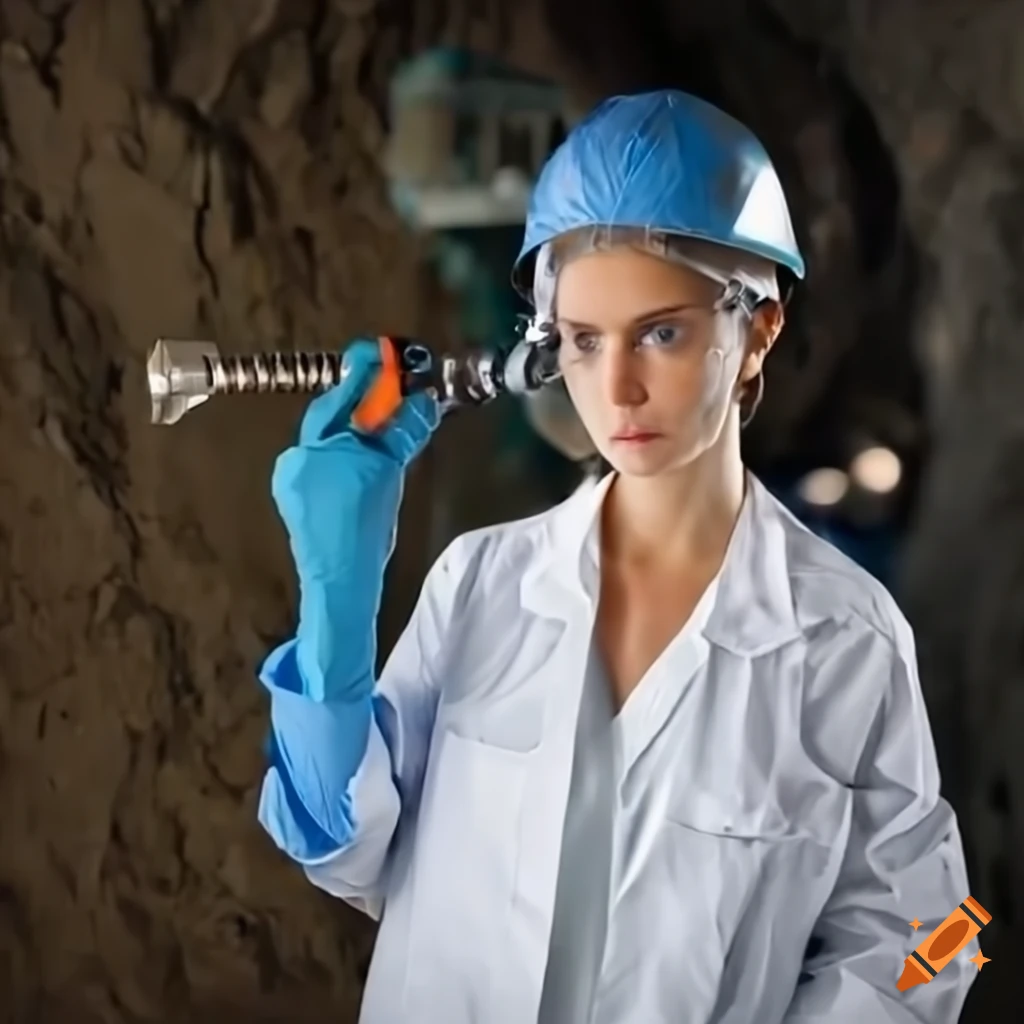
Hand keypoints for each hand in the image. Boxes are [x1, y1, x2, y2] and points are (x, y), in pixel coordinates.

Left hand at [268, 339, 438, 700]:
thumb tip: (421, 403)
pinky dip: (351, 459)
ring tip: (390, 433)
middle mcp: (296, 460)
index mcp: (313, 449)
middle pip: (333, 419)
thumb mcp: (388, 476)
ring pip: (331, 443)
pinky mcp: (299, 503)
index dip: (365, 375)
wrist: (340, 583)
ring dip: (360, 434)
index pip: (340, 399)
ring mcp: (293, 483)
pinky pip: (328, 466)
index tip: (382, 352)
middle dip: (364, 406)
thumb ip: (401, 434)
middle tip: (395, 393)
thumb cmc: (361, 531)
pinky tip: (370, 470)